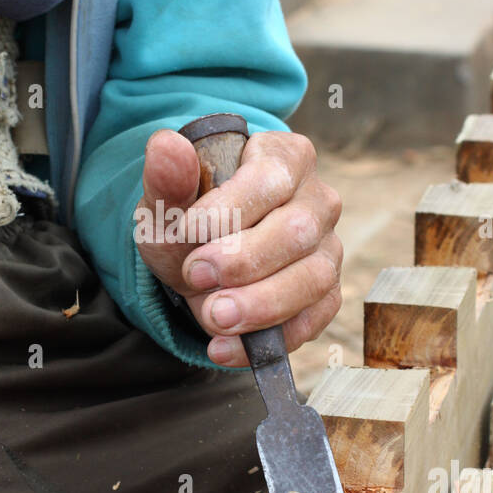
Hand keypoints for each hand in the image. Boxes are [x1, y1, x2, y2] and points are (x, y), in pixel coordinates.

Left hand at [135, 127, 342, 366]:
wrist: (199, 261)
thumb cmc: (190, 220)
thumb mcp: (168, 201)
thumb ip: (166, 176)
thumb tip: (164, 144)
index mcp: (285, 157)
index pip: (270, 178)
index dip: (230, 208)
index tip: (188, 231)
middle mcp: (317, 200)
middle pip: (297, 230)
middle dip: (244, 261)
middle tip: (194, 277)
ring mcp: (328, 249)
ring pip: (313, 278)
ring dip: (260, 304)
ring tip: (213, 318)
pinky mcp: (326, 293)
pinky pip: (313, 320)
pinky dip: (269, 340)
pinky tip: (225, 348)